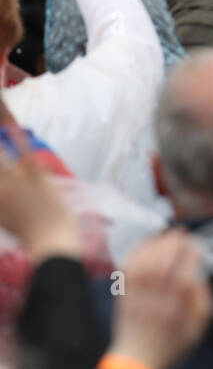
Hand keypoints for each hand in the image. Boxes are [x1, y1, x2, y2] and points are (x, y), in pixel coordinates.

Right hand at [0, 108, 82, 262]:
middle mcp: (1, 189)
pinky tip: (11, 125)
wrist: (51, 244)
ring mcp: (18, 182)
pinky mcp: (36, 176)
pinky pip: (25, 152)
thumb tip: (5, 192)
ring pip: (0, 157)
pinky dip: (17, 137)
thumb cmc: (31, 235)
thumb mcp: (5, 221)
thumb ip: (2, 205)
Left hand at [109, 229, 212, 368]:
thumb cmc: (171, 345)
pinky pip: (129, 269)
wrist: (138, 361)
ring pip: (146, 263)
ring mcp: (138, 298)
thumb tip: (202, 278)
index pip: (185, 274)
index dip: (191, 255)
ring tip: (167, 236)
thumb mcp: (197, 331)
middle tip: (182, 235)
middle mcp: (155, 302)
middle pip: (163, 264)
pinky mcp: (125, 295)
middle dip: (174, 244)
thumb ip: (203, 304)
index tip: (197, 246)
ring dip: (157, 244)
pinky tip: (147, 244)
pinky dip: (137, 253)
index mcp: (176, 310)